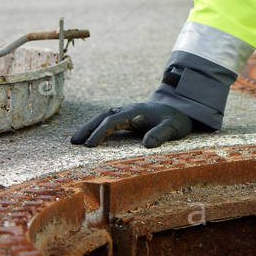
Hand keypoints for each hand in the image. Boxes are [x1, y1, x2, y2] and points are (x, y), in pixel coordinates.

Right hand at [70, 101, 194, 148]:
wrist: (181, 111)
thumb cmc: (176, 121)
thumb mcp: (173, 128)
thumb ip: (161, 134)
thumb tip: (146, 144)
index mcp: (136, 111)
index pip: (113, 121)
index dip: (101, 132)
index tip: (90, 145)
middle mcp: (128, 110)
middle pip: (103, 116)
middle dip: (88, 128)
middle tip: (74, 142)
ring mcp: (127, 113)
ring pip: (104, 117)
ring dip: (90, 127)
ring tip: (75, 140)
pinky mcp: (128, 118)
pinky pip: (109, 121)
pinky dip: (98, 127)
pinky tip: (90, 138)